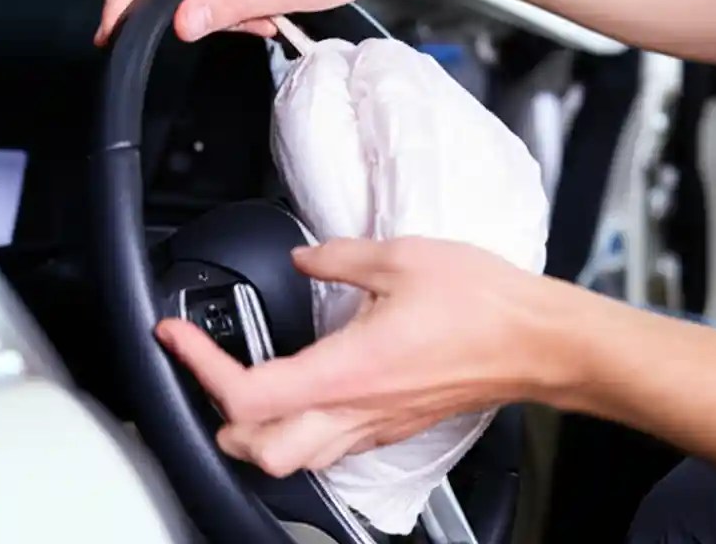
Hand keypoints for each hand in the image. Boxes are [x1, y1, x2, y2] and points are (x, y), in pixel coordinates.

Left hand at [154, 237, 573, 476]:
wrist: (536, 341)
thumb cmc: (483, 306)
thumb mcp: (401, 257)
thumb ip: (337, 257)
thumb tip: (305, 256)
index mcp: (347, 370)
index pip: (246, 393)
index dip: (199, 367)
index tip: (178, 336)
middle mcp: (355, 410)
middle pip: (257, 451)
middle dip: (218, 419)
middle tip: (208, 371)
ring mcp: (376, 426)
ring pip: (292, 460)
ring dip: (254, 435)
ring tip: (243, 390)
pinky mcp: (395, 427)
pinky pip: (331, 448)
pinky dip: (298, 433)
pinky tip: (305, 396)